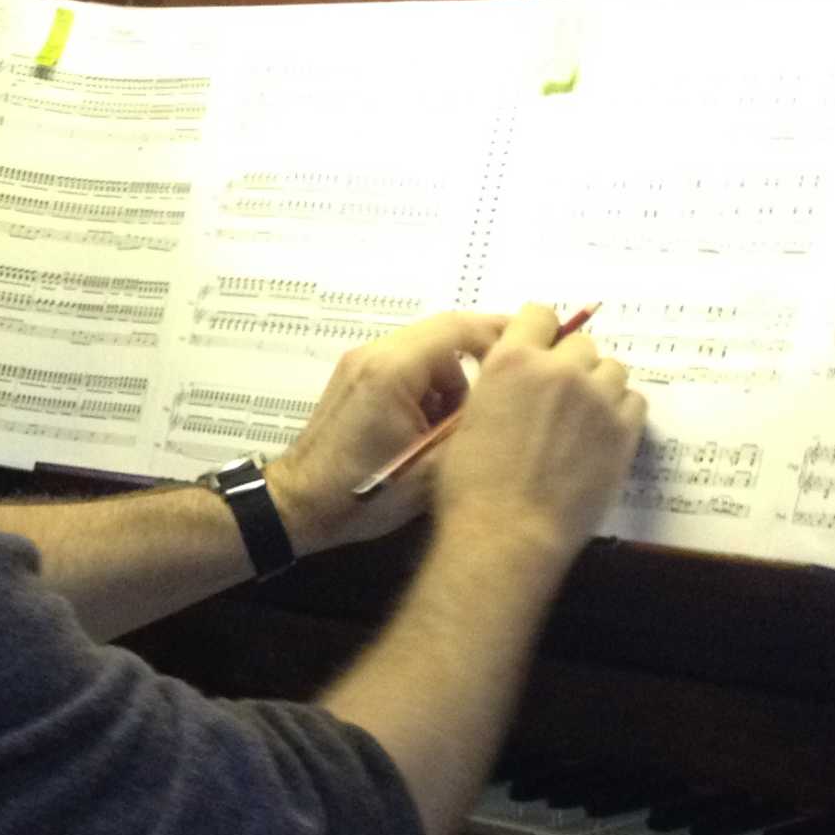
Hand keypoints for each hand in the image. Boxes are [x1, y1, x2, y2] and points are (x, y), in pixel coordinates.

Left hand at [265, 312, 506, 552]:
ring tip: (459, 424)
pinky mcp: (355, 378)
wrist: (298, 506)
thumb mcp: (433, 468)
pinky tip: (432, 426)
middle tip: (510, 385)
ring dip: (452, 378)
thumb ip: (473, 425)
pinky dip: (428, 387)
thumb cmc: (362, 495)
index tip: (535, 349)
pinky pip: (406, 366)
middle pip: (445, 333)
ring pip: (427, 350)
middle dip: (481, 357)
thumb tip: (508, 399)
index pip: (461, 328)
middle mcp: (374, 355)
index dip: (503, 334)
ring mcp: (360, 364)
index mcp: (393, 370)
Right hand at [430, 305, 647, 571]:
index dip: (540, 332)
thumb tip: (511, 384)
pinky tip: (601, 435)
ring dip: (599, 386)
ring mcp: (596, 399)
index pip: (539, 314)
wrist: (507, 535)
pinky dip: (620, 412)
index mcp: (511, 361)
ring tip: (582, 418)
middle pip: (581, 343)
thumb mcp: (467, 422)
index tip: (541, 350)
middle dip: (570, 364)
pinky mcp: (623, 431)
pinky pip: (635, 401)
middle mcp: (558, 370)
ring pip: (612, 369)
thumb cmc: (472, 489)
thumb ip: (496, 388)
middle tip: (558, 397)